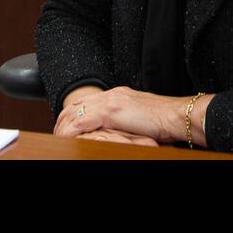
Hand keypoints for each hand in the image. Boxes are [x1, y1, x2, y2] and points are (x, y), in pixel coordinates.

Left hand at [54, 85, 183, 142]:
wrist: (176, 116)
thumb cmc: (165, 121)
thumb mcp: (140, 119)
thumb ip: (125, 121)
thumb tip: (116, 132)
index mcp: (118, 95)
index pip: (87, 102)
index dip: (73, 113)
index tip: (65, 125)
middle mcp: (111, 94)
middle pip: (76, 104)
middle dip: (63, 119)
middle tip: (56, 133)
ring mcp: (110, 101)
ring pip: (75, 112)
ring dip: (63, 125)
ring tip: (57, 138)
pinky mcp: (111, 111)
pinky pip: (81, 122)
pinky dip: (70, 131)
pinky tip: (65, 138)